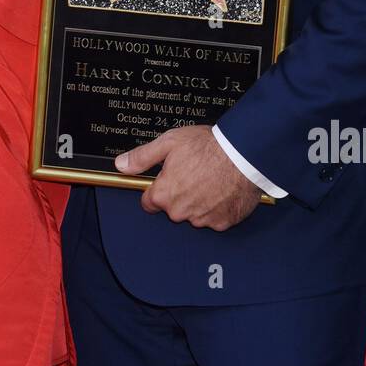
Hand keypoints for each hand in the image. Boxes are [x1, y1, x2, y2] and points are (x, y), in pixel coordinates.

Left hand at [115, 125, 262, 229]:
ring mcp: (202, 219)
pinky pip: (214, 218)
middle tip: (193, 174)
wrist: (243, 154)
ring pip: (194, 214)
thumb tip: (122, 164)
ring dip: (198, 202)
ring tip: (210, 180)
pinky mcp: (223, 222)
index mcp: (164, 194)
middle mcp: (181, 211)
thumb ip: (142, 156)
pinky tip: (222, 190)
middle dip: (179, 195)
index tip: (166, 181)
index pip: (149, 203)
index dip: (156, 190)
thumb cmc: (208, 147)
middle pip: (172, 208)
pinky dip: (217, 208)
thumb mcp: (169, 142)